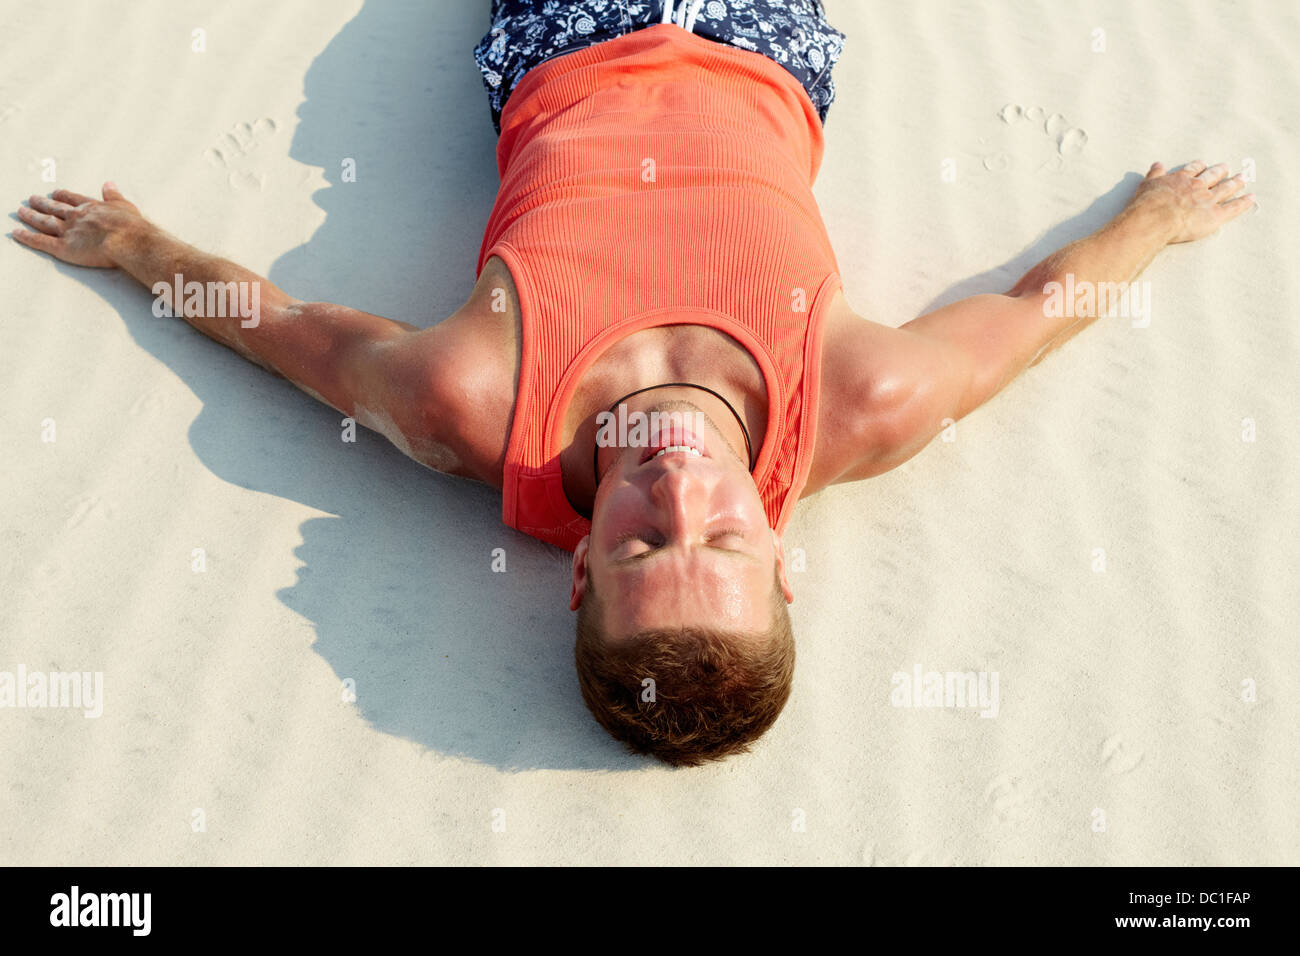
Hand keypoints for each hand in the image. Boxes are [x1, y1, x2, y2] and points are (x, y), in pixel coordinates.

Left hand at [11, 181, 144, 267]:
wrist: (129, 240)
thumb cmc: (132, 227)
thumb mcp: (124, 206)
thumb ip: (113, 196)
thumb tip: (109, 184)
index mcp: (91, 207)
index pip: (73, 199)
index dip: (63, 196)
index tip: (56, 192)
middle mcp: (76, 217)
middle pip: (55, 208)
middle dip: (43, 203)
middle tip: (32, 199)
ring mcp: (68, 231)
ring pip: (45, 222)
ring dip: (32, 216)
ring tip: (22, 212)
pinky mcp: (63, 247)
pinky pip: (41, 241)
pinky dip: (28, 237)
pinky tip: (17, 233)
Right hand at [1131, 161, 1256, 244]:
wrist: (1155, 219)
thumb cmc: (1147, 204)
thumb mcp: (1146, 185)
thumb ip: (1154, 174)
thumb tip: (1157, 164)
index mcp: (1181, 180)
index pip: (1193, 170)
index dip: (1199, 167)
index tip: (1204, 164)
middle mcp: (1197, 187)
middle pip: (1213, 176)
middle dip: (1220, 171)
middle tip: (1226, 168)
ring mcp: (1208, 200)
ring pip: (1226, 189)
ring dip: (1235, 183)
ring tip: (1242, 178)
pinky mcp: (1215, 215)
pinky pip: (1233, 207)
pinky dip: (1244, 202)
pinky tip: (1251, 198)